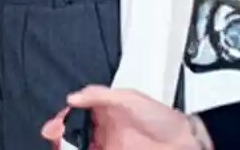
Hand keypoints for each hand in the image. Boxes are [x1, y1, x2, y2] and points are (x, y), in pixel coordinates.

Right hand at [41, 86, 209, 149]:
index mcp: (105, 113)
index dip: (63, 120)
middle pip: (73, 135)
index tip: (55, 126)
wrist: (186, 143)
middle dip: (59, 136)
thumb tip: (73, 97)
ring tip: (62, 147)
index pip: (76, 115)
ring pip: (80, 148)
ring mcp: (110, 147)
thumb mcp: (130, 98)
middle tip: (54, 138)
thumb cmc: (163, 119)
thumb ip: (100, 95)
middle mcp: (104, 132)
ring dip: (67, 147)